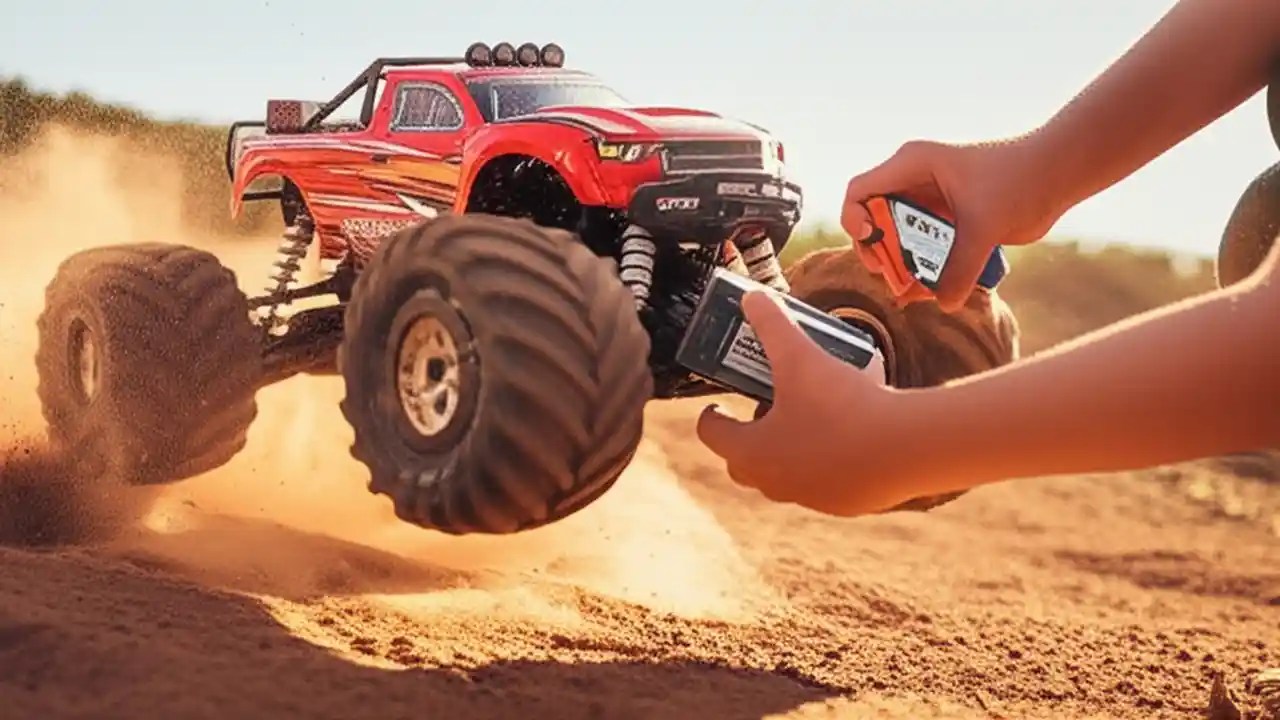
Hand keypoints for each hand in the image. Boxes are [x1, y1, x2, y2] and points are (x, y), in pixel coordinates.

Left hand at [695, 291, 933, 516]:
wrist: (904, 448)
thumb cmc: (840, 405)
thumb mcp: (800, 355)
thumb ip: (772, 324)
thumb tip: (751, 298)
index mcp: (752, 452)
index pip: (712, 435)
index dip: (711, 415)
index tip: (719, 402)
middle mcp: (774, 483)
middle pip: (743, 465)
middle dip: (746, 439)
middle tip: (761, 411)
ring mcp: (810, 498)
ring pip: (784, 477)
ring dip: (785, 452)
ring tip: (804, 420)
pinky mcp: (844, 505)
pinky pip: (823, 484)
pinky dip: (824, 464)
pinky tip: (844, 439)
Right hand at [841, 137, 1064, 311]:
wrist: (1059, 173)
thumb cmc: (1021, 179)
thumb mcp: (985, 226)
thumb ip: (961, 267)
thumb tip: (944, 303)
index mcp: (913, 165)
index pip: (860, 192)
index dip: (855, 220)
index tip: (873, 244)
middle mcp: (914, 181)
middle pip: (874, 221)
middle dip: (880, 253)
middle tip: (892, 277)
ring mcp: (930, 201)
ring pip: (898, 239)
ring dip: (903, 266)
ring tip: (915, 292)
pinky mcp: (948, 219)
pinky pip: (924, 247)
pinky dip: (926, 268)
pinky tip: (937, 288)